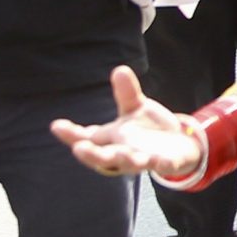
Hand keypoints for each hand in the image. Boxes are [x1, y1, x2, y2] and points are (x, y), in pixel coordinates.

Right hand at [51, 65, 204, 179]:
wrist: (180, 146)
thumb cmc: (148, 129)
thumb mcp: (135, 108)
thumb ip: (126, 93)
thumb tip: (120, 70)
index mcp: (110, 139)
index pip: (86, 138)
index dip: (71, 134)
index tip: (56, 126)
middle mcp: (122, 153)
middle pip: (102, 157)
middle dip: (91, 154)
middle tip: (78, 148)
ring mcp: (143, 160)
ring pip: (130, 164)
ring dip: (125, 159)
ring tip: (121, 153)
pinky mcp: (166, 163)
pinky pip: (164, 166)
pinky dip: (162, 164)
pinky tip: (161, 161)